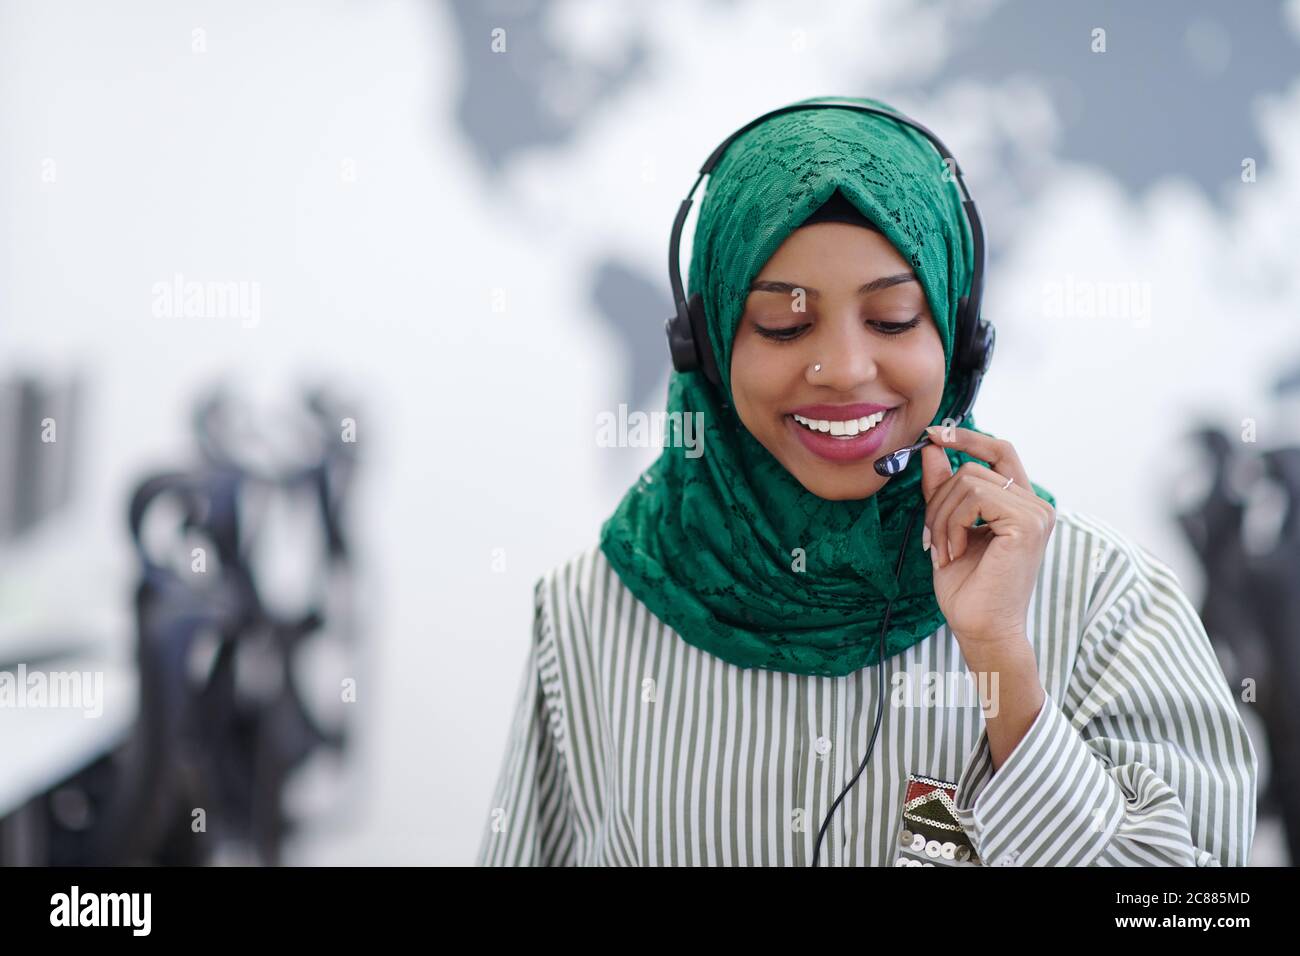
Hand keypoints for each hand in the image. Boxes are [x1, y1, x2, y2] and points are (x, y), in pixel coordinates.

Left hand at [918, 425, 1054, 648]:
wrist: (980, 628)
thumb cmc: (967, 587)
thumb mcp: (946, 526)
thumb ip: (942, 487)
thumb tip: (932, 446)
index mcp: (1022, 505)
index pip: (1000, 451)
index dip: (967, 438)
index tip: (933, 435)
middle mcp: (1037, 505)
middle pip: (972, 467)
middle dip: (939, 499)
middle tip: (931, 538)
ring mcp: (1036, 513)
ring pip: (968, 480)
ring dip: (941, 516)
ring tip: (944, 550)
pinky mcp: (1027, 524)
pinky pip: (973, 497)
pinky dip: (952, 523)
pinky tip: (955, 552)